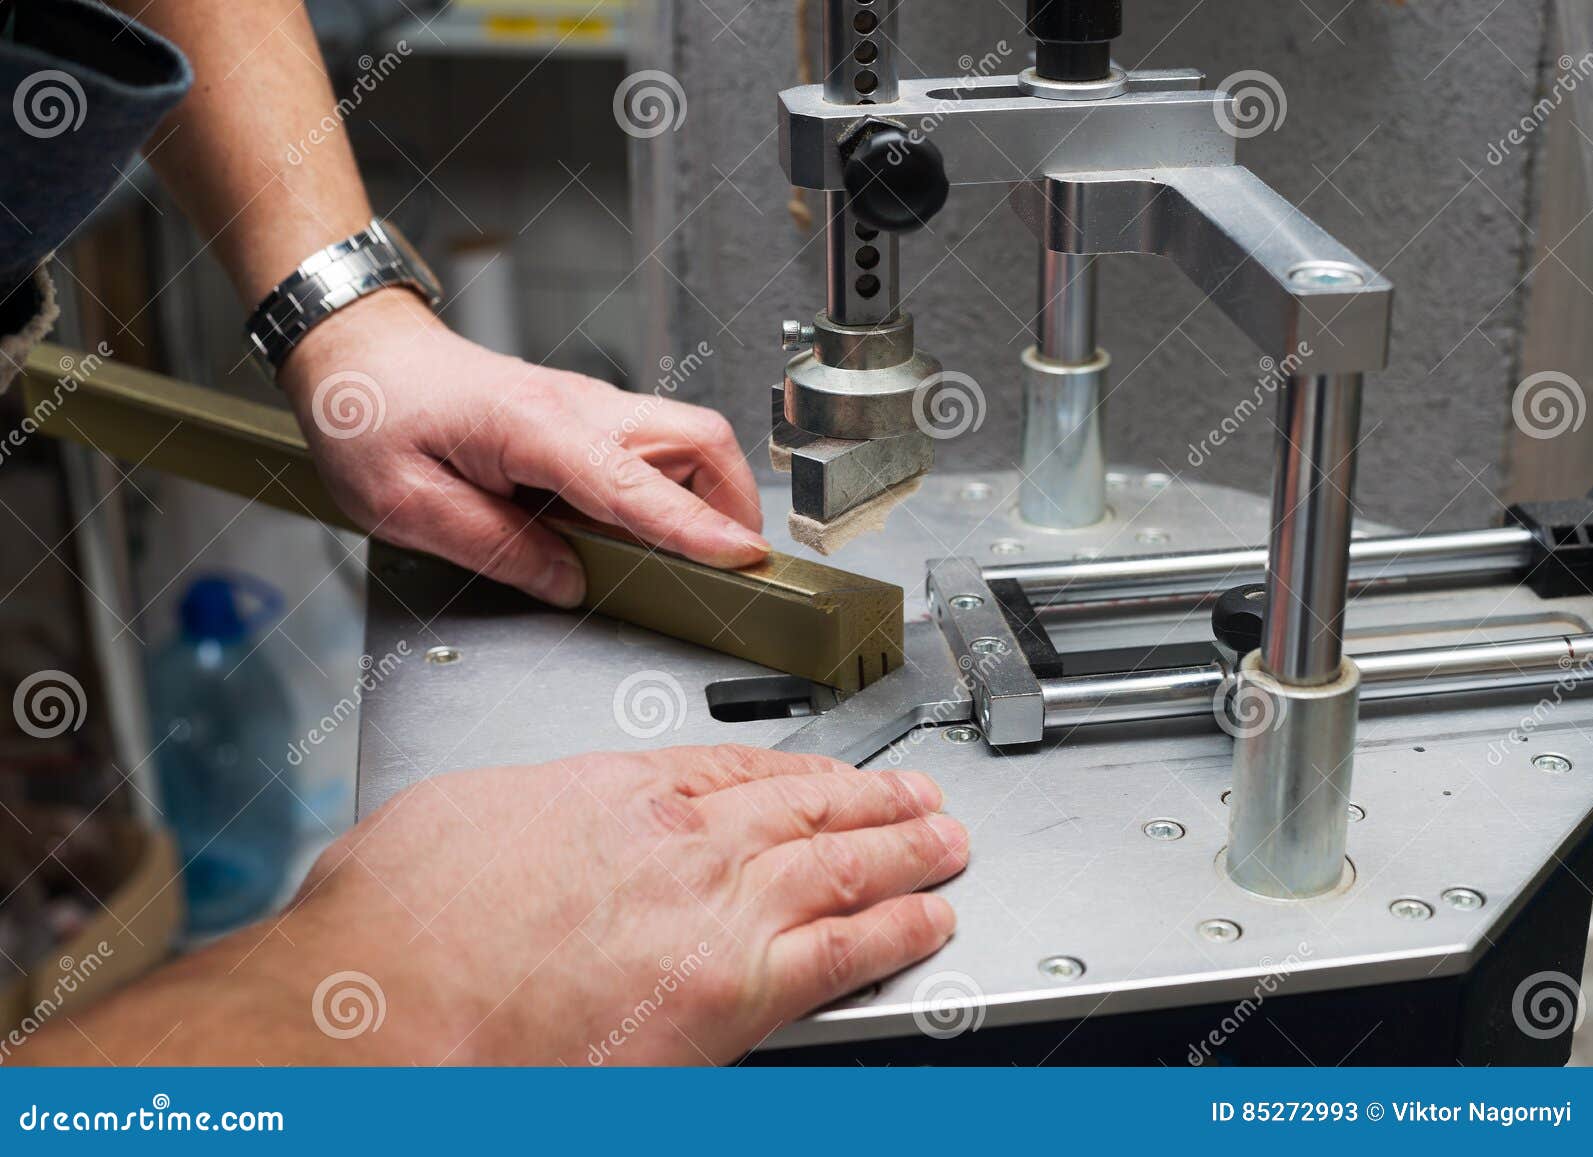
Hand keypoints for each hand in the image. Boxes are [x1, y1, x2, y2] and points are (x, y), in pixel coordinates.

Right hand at [25, 747, 967, 1064]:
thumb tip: (539, 825)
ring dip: (904, 849)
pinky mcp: (735, 989)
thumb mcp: (456, 817)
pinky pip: (843, 948)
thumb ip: (532, 813)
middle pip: (805, 803)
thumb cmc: (397, 929)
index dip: (794, 770)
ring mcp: (716, 908)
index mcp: (616, 789)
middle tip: (918, 795)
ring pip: (841, 861)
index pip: (733, 768)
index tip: (820, 772)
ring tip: (944, 841)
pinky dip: (897, 930)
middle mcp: (680, 838)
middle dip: (871, 798)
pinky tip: (929, 921)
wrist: (384, 1008)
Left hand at [277, 290, 769, 606]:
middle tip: (734, 567)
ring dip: (710, 496)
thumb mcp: (406, 503)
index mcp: (534, 426)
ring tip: (695, 557)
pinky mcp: (586, 418)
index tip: (742, 559)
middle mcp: (578, 407)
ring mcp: (589, 406)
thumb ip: (493, 547)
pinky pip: (656, 449)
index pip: (636, 482)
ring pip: (691, 440)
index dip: (694, 527)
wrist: (358, 350)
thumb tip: (567, 583)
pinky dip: (676, 489)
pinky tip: (646, 529)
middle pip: (700, 440)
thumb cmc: (371, 414)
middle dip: (734, 504)